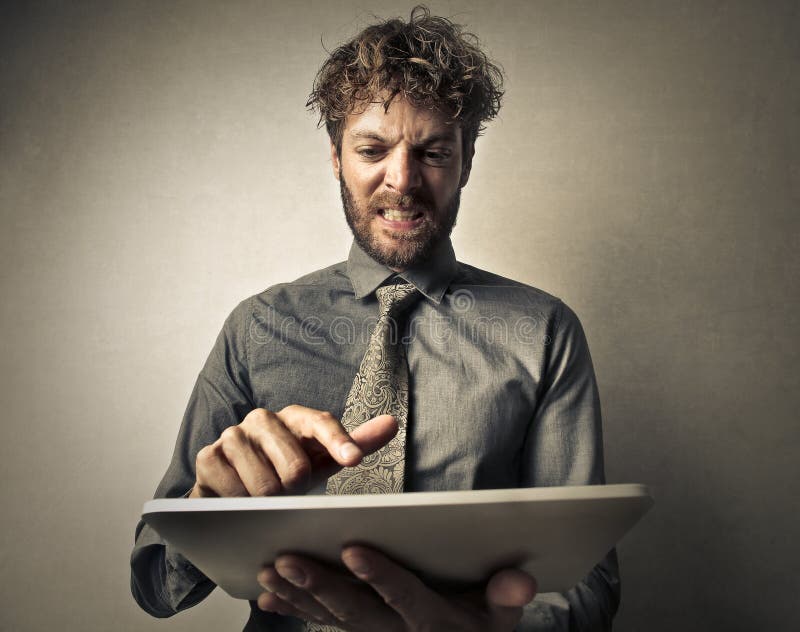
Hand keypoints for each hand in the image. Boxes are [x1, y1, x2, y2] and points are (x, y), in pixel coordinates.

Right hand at [189, 406, 398, 496]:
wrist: (233, 493)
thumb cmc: (285, 473)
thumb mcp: (322, 461)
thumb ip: (357, 443)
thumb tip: (393, 423)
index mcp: (295, 417)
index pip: (322, 423)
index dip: (340, 442)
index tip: (355, 461)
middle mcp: (263, 419)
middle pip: (295, 464)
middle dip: (298, 489)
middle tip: (291, 494)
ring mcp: (232, 435)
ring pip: (264, 485)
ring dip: (269, 503)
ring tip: (266, 501)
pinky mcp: (207, 458)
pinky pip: (233, 493)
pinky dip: (242, 507)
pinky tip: (241, 504)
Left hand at [256, 545, 537, 630]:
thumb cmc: (479, 628)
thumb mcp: (500, 618)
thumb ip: (506, 599)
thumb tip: (519, 580)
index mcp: (434, 623)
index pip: (405, 598)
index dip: (380, 576)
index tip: (353, 549)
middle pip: (355, 611)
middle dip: (319, 585)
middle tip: (287, 560)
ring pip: (331, 618)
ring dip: (298, 595)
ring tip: (268, 571)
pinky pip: (322, 625)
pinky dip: (295, 610)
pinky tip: (268, 598)